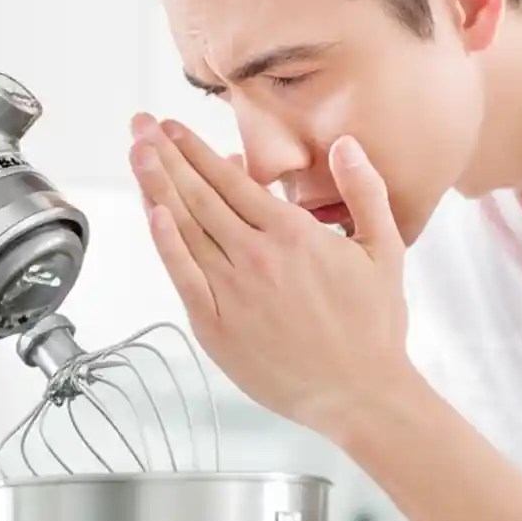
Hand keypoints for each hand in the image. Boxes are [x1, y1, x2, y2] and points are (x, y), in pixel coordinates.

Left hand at [128, 114, 414, 433]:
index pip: (232, 179)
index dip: (196, 150)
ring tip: (135, 155)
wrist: (361, 394)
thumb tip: (345, 144)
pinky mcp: (217, 328)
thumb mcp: (386, 250)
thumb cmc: (374, 327)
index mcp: (294, 234)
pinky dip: (165, 243)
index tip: (172, 128)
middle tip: (139, 125)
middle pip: (199, 196)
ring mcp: (233, 293)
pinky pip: (183, 277)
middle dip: (165, 155)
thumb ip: (365, 192)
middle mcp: (257, 256)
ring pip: (184, 229)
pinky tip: (150, 214)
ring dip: (156, 188)